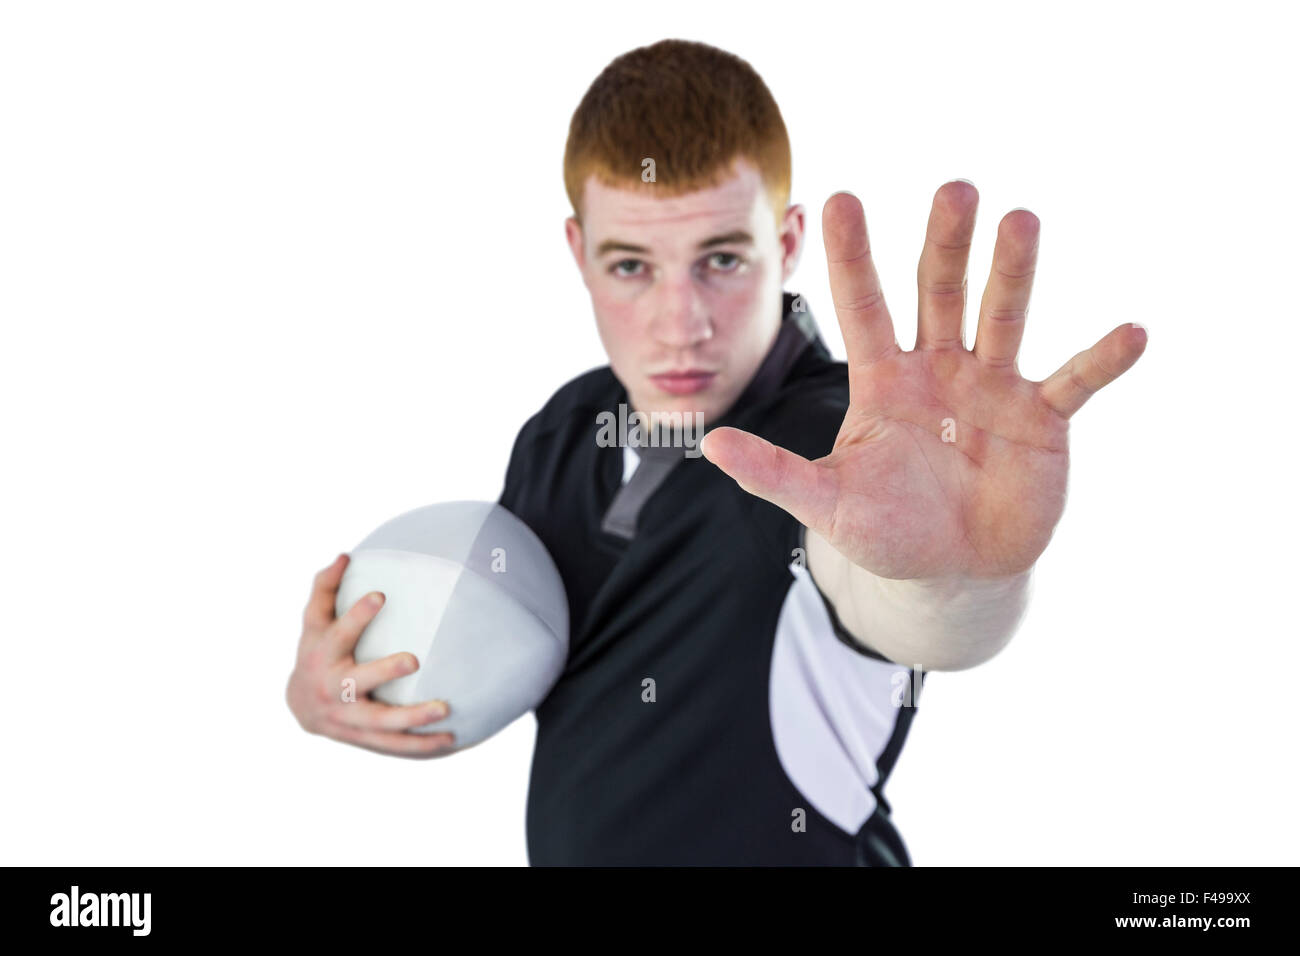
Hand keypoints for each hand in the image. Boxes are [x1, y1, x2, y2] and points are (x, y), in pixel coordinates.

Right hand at [286, 553, 456, 757]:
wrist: (301, 707)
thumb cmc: (315, 650)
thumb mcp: (313, 620)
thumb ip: (326, 587)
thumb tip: (345, 555)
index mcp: (324, 654)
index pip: (341, 632)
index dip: (358, 614)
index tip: (380, 594)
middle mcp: (335, 687)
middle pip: (358, 682)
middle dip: (384, 672)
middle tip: (414, 659)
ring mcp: (348, 717)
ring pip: (380, 721)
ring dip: (411, 718)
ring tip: (444, 709)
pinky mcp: (364, 737)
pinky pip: (394, 744)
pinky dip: (420, 744)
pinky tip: (451, 738)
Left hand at [701, 182, 1146, 578]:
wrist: (951, 572)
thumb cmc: (885, 532)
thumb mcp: (827, 504)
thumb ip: (774, 475)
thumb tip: (710, 446)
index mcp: (884, 379)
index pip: (864, 306)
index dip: (854, 258)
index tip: (843, 199)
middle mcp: (940, 368)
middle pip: (940, 292)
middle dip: (945, 243)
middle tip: (955, 189)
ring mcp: (994, 388)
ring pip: (1003, 317)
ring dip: (1014, 272)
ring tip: (1023, 221)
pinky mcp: (1043, 420)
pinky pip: (1075, 381)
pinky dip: (1102, 360)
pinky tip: (1132, 332)